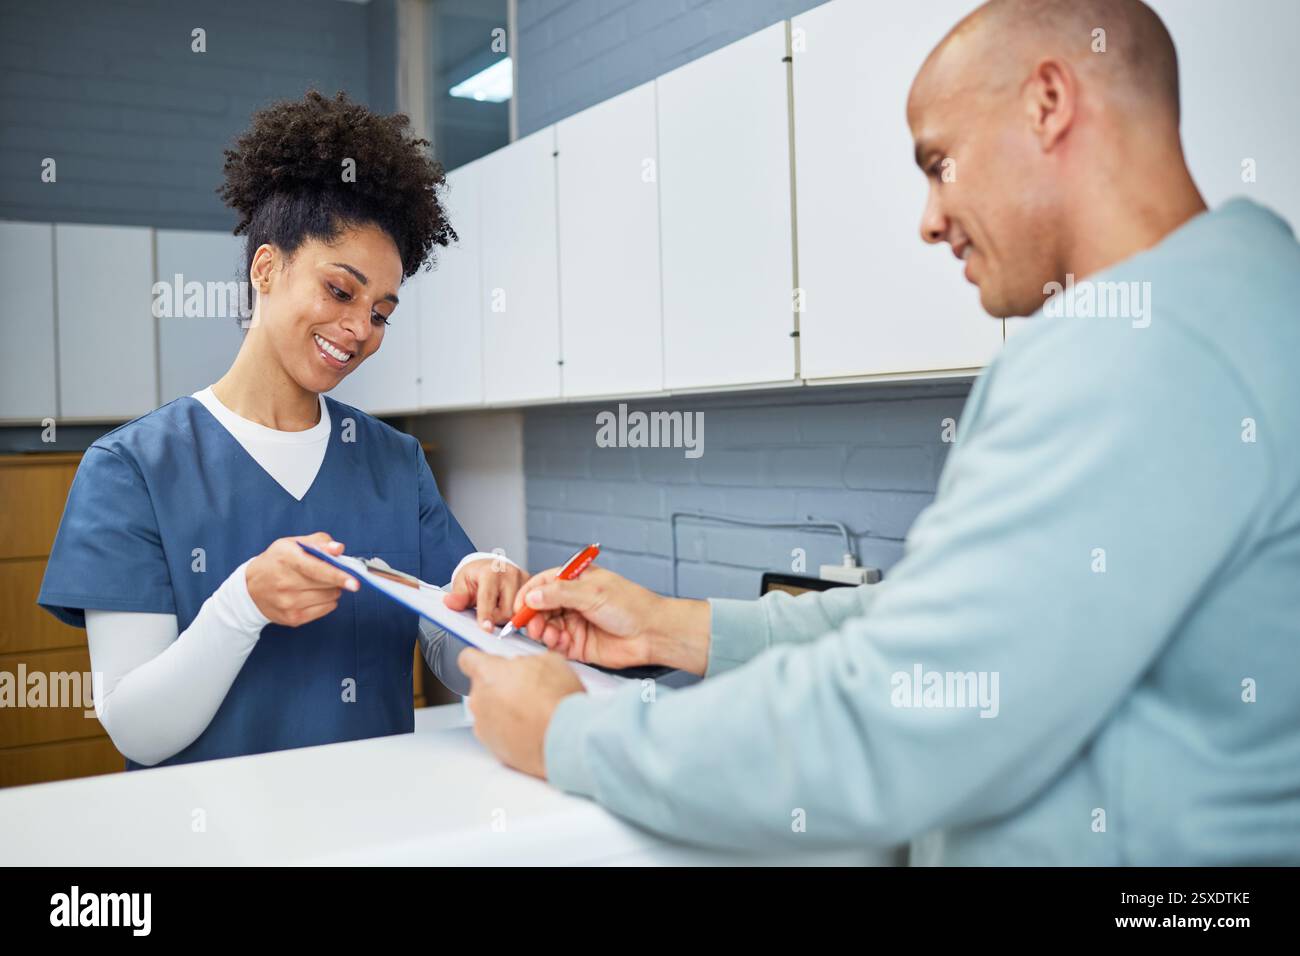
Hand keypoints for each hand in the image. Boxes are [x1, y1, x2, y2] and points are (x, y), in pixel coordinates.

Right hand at [245, 531, 358, 626]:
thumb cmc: (276, 562)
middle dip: (337, 577)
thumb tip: (339, 549)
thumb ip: (319, 542)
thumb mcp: (292, 544)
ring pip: (330, 597)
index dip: (337, 575)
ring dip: (332, 589)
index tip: (354, 582)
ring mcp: (288, 603)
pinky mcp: (293, 618)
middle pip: (327, 584)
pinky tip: (314, 594)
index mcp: (286, 559)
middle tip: (331, 572)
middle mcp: (285, 583)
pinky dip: (327, 601)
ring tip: (318, 583)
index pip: (316, 569)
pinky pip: (325, 609)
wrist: (250, 589)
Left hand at [444, 556, 529, 631]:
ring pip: (519, 612)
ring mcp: (524, 580)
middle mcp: (511, 574)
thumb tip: (450, 602)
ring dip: (508, 617)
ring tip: (498, 610)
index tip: (486, 629)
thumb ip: (458, 595)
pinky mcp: (532, 587)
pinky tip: (511, 610)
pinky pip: (529, 609)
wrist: (491, 566)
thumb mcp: (462, 582)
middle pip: (507, 610)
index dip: (486, 615)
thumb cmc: (477, 575)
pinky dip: (519, 614)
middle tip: (488, 616)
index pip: (488, 598)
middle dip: (497, 619)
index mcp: (491, 571)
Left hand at [458, 649, 582, 777]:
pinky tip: (531, 729)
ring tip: (532, 713)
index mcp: (488, 673)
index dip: (478, 659)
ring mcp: (484, 727)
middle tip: (526, 690)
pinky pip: (497, 734)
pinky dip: (510, 732)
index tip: (486, 662)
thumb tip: (526, 666)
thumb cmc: (557, 700)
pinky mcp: (493, 748)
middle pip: (482, 688)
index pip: (467, 659)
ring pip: (489, 713)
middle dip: (501, 687)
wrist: (565, 738)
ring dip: (505, 711)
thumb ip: (526, 661)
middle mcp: (479, 701)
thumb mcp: (549, 661)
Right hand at [513, 565, 710, 673]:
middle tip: (529, 624)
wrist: (652, 634)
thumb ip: (560, 594)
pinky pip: (557, 644)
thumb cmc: (631, 606)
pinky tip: (558, 642)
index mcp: (577, 581)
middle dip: (533, 616)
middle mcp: (574, 601)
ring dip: (542, 630)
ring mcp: (575, 622)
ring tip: (546, 634)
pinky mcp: (578, 644)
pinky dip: (553, 643)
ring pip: (547, 626)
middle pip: (541, 607)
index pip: (544, 583)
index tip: (519, 606)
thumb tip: (532, 596)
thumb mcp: (592, 592)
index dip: (529, 594)